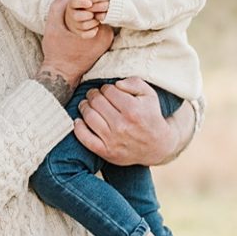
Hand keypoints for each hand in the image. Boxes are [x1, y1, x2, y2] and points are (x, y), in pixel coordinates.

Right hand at [40, 0, 110, 90]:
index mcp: (96, 30)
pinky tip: (79, 27)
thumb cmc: (57, 51)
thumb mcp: (53, 26)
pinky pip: (101, 28)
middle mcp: (106, 35)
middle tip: (73, 11)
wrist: (62, 73)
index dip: (82, 1)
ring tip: (76, 18)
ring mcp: (106, 41)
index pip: (94, 5)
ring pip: (99, 19)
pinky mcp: (104, 45)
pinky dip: (92, 24)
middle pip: (99, 11)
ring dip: (89, 15)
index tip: (73, 4)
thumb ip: (58, 6)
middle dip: (87, 7)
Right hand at [65, 0, 109, 36]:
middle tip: (94, 13)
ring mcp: (75, 24)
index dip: (82, 3)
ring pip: (83, 26)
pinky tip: (96, 28)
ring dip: (93, 23)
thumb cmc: (86, 3)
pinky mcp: (79, 33)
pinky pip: (85, 35)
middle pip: (77, 16)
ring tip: (97, 19)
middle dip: (89, 14)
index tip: (90, 3)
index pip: (74, 2)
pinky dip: (92, 32)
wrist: (81, 14)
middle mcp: (71, 14)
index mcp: (72, 4)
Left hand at [75, 77, 192, 165]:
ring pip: (89, 117)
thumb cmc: (151, 117)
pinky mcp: (107, 152)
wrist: (158, 146)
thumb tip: (116, 83)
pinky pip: (85, 138)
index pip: (108, 91)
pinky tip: (79, 121)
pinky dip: (78, 127)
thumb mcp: (150, 95)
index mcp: (133, 110)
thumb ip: (134, 83)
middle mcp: (122, 125)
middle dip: (93, 95)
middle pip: (96, 102)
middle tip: (94, 95)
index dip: (106, 88)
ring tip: (87, 105)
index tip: (107, 90)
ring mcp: (113, 140)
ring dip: (84, 107)